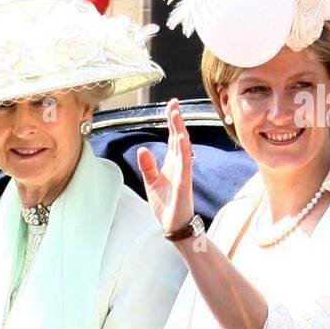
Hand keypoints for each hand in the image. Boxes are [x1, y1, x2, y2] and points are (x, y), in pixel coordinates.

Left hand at [136, 98, 195, 235]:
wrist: (173, 224)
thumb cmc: (166, 204)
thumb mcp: (151, 182)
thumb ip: (147, 166)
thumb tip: (143, 149)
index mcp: (172, 162)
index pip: (172, 137)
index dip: (172, 121)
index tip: (171, 105)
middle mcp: (179, 164)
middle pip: (178, 137)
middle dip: (176, 120)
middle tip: (174, 104)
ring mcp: (183, 173)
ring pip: (183, 148)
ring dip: (180, 131)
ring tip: (176, 115)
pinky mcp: (184, 184)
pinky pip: (185, 165)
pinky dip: (184, 152)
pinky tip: (182, 139)